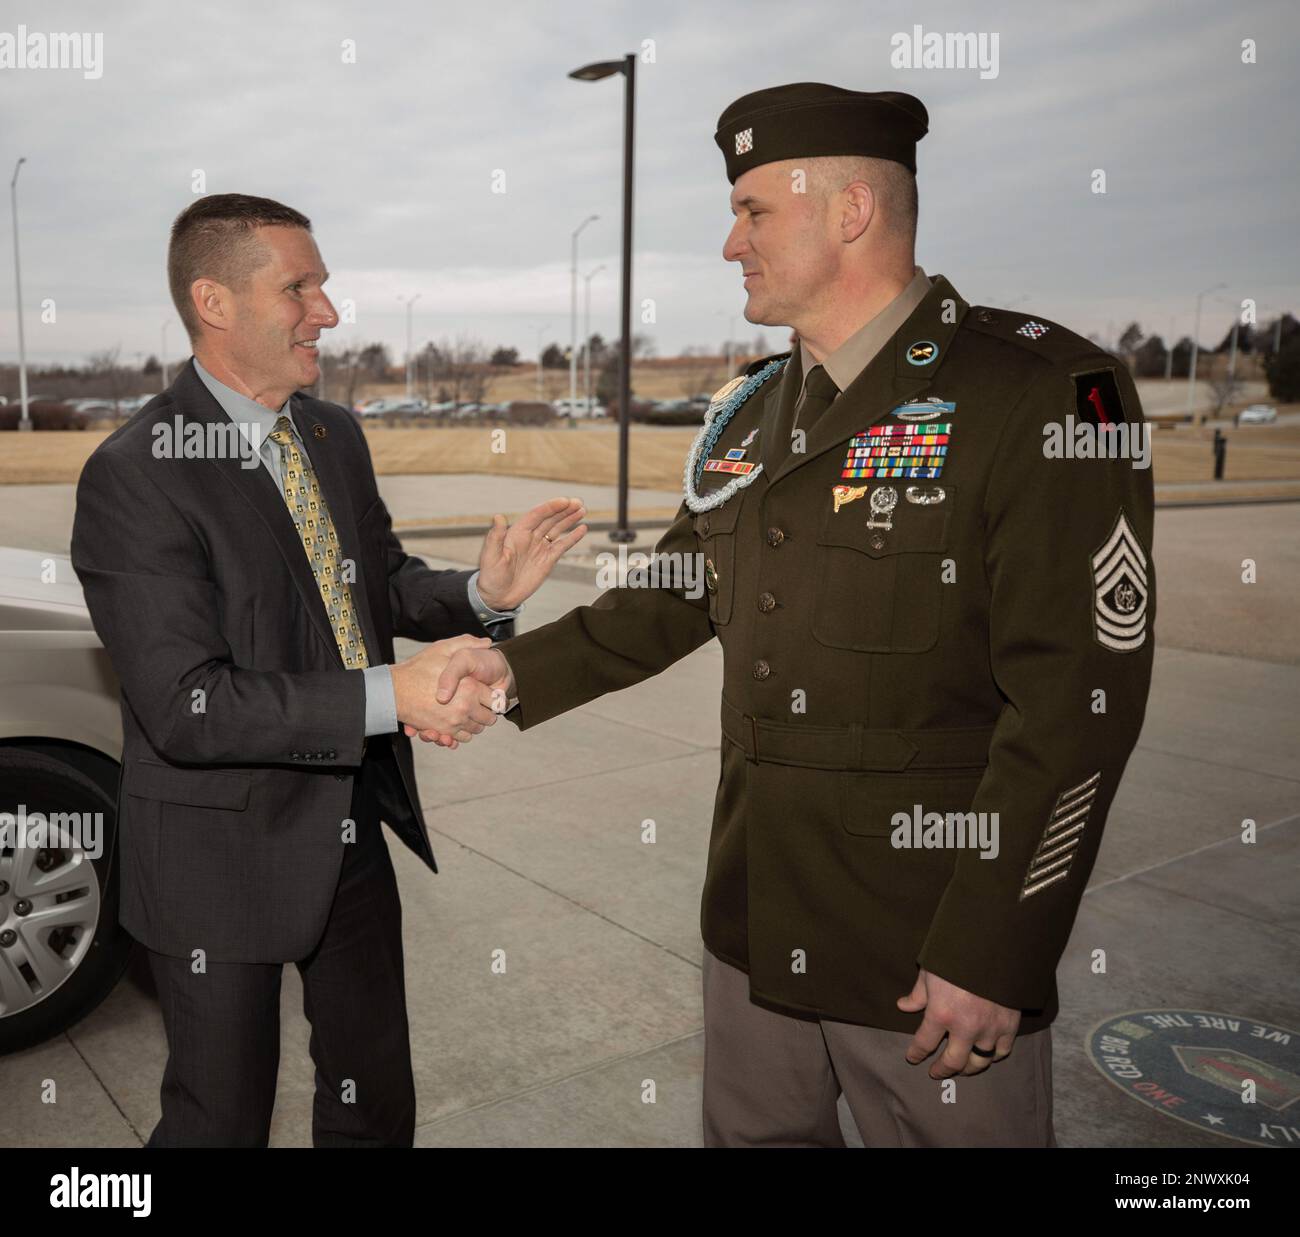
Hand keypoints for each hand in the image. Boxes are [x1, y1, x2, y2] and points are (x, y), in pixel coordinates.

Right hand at [390, 636, 500, 747]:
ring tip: (466, 713)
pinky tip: (454, 724)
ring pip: (475, 730)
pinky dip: (459, 735)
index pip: (495, 700)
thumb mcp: (444, 648)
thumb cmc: (419, 667)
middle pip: (488, 719)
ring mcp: (454, 722)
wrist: (393, 689)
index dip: (493, 696)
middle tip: (478, 704)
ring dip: (473, 724)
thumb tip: (487, 642)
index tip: (488, 692)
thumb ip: (468, 643)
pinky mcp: (443, 732)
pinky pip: (459, 739)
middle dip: (486, 712)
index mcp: (470, 688)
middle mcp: (464, 707)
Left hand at [475, 497, 586, 610]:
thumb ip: (496, 537)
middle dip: (564, 510)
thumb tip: (498, 516)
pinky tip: (582, 529)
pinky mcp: (548, 560)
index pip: (536, 515)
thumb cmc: (490, 576)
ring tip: (582, 510)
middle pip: (550, 519)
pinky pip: (562, 546)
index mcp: (517, 533)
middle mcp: (530, 537)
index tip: (564, 501)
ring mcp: (540, 548)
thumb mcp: (490, 556)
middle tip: (578, 503)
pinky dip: (572, 537)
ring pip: (557, 529)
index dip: (550, 507)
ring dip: (569, 519)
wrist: (498, 597)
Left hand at [896, 968, 1020, 1077]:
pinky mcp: (1009, 1025)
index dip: (916, 1054)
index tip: (912, 1058)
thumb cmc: (956, 956)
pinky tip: (988, 1055)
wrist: (994, 947)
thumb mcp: (930, 972)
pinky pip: (1002, 1051)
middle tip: (935, 1072)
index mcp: (941, 1014)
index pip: (924, 1044)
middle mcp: (965, 1028)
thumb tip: (903, 1006)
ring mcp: (989, 1029)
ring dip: (968, 1068)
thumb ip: (918, 994)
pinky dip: (994, 1056)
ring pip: (979, 1062)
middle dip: (942, 1069)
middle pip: (953, 1062)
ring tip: (962, 1069)